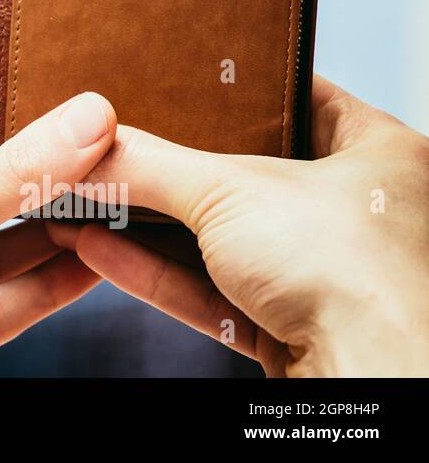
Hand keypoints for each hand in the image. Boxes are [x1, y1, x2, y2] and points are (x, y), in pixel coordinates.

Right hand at [48, 75, 428, 376]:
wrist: (377, 382)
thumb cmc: (354, 273)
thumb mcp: (231, 191)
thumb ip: (150, 166)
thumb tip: (85, 151)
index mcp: (378, 156)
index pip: (302, 101)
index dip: (240, 89)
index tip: (182, 80)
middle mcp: (358, 215)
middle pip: (247, 176)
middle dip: (176, 165)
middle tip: (119, 140)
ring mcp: (325, 276)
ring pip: (221, 240)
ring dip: (149, 226)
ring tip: (89, 199)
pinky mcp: (291, 329)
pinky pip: (212, 291)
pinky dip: (155, 272)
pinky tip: (99, 250)